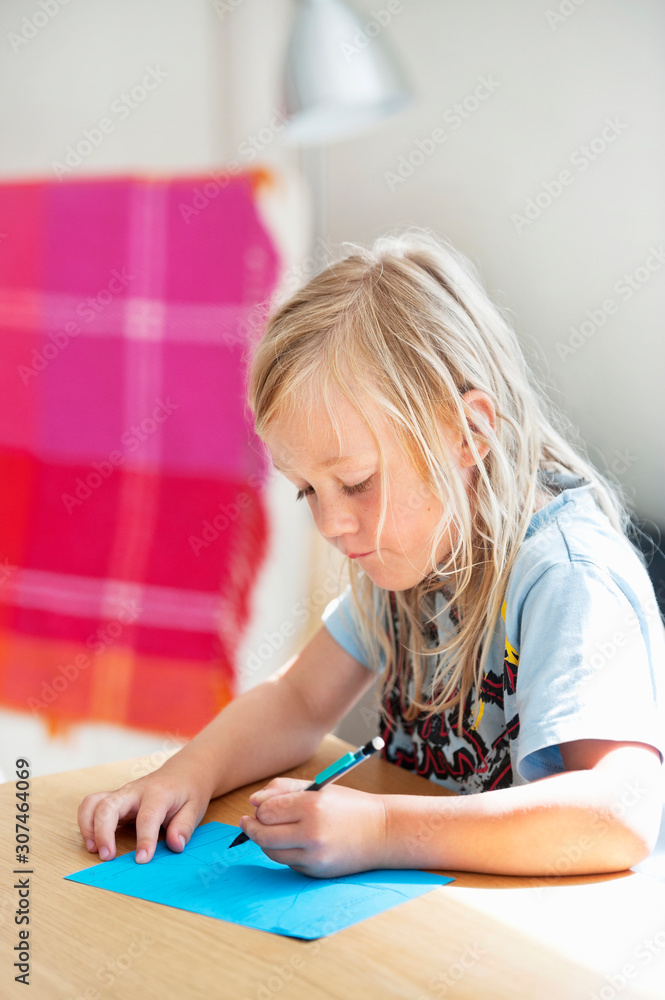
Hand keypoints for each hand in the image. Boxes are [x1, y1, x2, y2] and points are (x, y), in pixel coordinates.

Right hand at [77, 755, 212, 864]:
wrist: (182, 772)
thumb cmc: (188, 792)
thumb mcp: (195, 808)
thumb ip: (184, 827)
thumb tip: (174, 845)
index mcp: (158, 793)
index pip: (147, 816)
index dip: (144, 839)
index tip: (142, 860)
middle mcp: (135, 791)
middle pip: (109, 805)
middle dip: (103, 832)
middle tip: (107, 857)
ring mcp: (121, 794)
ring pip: (93, 803)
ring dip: (88, 827)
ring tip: (95, 850)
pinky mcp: (114, 799)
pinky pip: (91, 806)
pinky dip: (86, 823)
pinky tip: (93, 842)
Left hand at [239, 777, 386, 877]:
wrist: (383, 833)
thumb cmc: (349, 806)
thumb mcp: (319, 788)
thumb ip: (283, 790)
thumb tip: (253, 801)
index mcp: (312, 807)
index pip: (267, 811)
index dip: (259, 808)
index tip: (259, 805)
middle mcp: (312, 834)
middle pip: (263, 835)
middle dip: (252, 827)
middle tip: (249, 821)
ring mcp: (314, 857)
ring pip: (271, 852)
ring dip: (265, 841)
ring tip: (269, 830)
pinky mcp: (316, 872)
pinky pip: (287, 862)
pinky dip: (284, 852)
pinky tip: (292, 841)